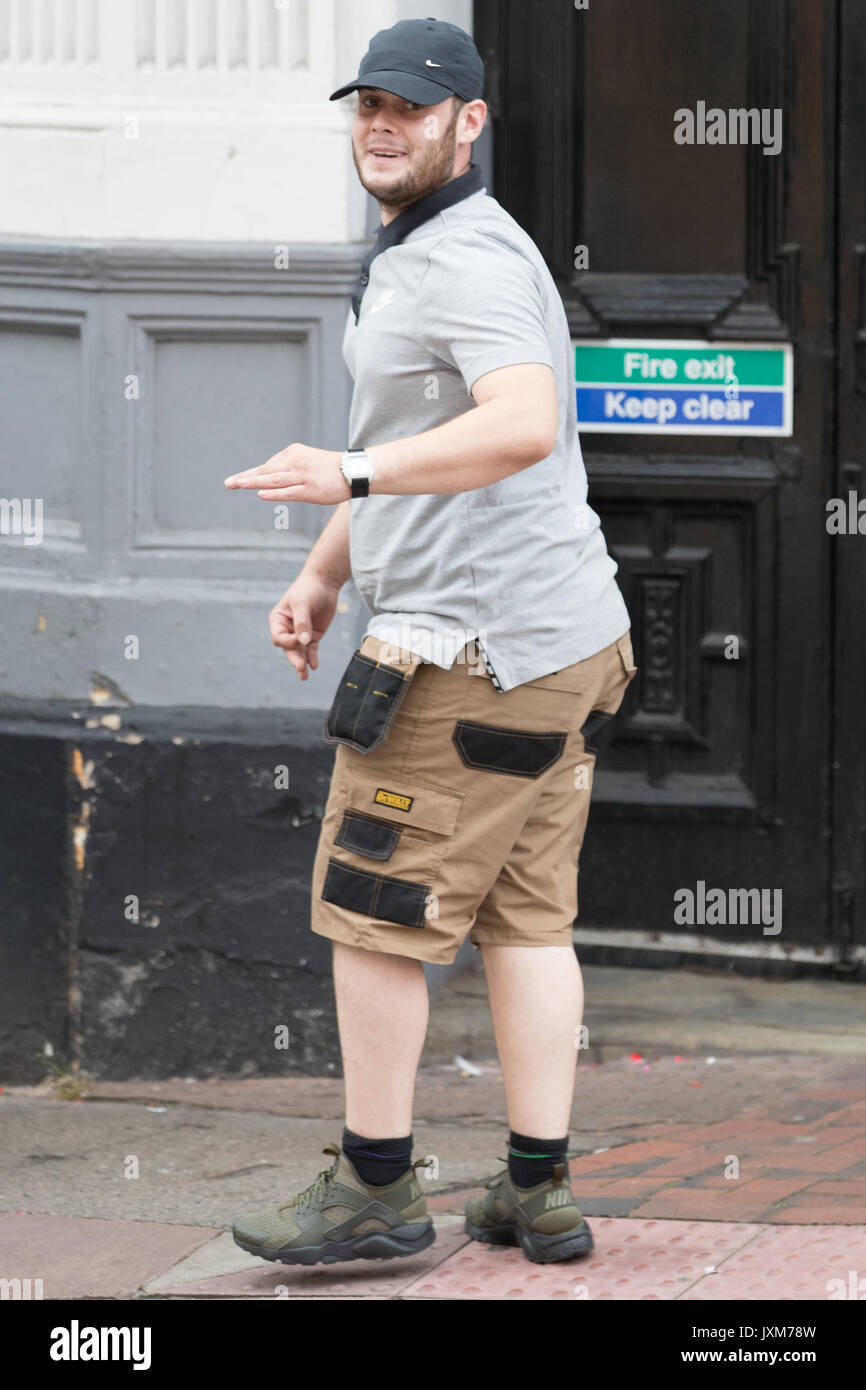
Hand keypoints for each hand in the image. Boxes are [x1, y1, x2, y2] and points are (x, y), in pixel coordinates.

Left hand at [225, 444, 349, 504]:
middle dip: (246, 477)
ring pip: (273, 479)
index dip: (252, 474)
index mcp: (293, 453)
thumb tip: (270, 477)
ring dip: (253, 482)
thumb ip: (288, 467)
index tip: (238, 480)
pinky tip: (261, 493)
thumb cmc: (329, 468)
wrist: (354, 471)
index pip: (268, 465)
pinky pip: (288, 491)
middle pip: (265, 471)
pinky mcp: (309, 490)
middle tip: (229, 483)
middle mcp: (295, 462)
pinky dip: (274, 492)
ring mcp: (302, 476)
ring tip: (237, 485)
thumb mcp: (307, 460)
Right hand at [269, 572, 340, 680]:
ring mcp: (301, 633)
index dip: (288, 642)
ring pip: (300, 652)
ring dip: (302, 663)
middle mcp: (287, 628)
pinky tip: (314, 666)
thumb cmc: (308, 589)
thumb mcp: (302, 603)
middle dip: (294, 658)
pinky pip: (311, 649)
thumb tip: (304, 642)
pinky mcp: (313, 635)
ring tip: (305, 676)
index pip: (279, 637)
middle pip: (289, 648)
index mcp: (278, 620)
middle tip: (301, 668)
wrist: (324, 583)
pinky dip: (312, 657)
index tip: (300, 638)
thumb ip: (302, 623)